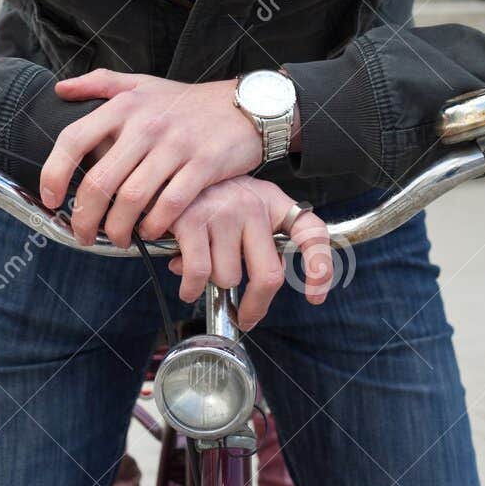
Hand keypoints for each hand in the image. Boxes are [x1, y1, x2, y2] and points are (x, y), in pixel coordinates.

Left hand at [39, 68, 261, 246]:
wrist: (245, 105)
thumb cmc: (187, 101)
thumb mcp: (142, 83)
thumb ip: (100, 84)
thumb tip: (60, 89)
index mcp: (124, 105)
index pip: (74, 139)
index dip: (55, 173)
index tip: (51, 198)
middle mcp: (146, 124)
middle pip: (100, 181)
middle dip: (85, 218)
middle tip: (83, 234)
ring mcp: (175, 145)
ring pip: (132, 199)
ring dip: (118, 229)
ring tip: (117, 239)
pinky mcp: (203, 166)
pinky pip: (170, 205)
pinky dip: (155, 227)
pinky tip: (151, 233)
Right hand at [167, 177, 333, 330]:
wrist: (165, 169)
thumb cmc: (205, 197)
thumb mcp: (240, 208)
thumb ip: (251, 244)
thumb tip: (242, 288)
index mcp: (272, 200)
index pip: (311, 231)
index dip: (319, 268)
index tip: (316, 298)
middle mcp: (253, 204)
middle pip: (269, 276)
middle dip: (256, 306)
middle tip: (245, 317)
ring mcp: (224, 211)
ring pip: (228, 278)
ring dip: (212, 284)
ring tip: (199, 264)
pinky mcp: (193, 220)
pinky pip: (199, 275)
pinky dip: (191, 288)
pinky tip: (186, 285)